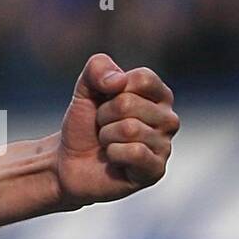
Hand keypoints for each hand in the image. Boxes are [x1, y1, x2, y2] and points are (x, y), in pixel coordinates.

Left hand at [55, 53, 178, 209]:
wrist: (69, 161)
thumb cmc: (85, 123)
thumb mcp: (85, 88)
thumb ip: (98, 68)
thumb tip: (120, 81)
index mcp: (158, 95)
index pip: (143, 78)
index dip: (111, 87)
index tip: (104, 100)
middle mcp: (168, 119)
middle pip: (128, 103)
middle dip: (103, 114)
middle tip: (102, 126)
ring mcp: (164, 146)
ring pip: (129, 129)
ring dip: (105, 135)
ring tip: (106, 142)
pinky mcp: (155, 170)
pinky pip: (135, 152)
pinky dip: (113, 153)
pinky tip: (113, 158)